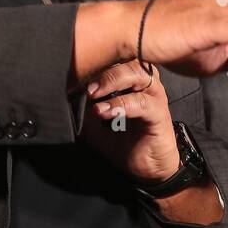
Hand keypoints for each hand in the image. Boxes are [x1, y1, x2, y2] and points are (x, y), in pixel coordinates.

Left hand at [78, 60, 179, 183]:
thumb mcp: (96, 126)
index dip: (97, 59)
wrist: (150, 170)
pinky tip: (105, 111)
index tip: (77, 69)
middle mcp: (145, 84)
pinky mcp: (160, 114)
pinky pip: (142, 102)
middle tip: (84, 82)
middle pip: (129, 58)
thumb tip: (66, 98)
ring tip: (93, 94)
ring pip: (138, 73)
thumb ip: (84, 110)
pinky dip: (121, 104)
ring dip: (113, 80)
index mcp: (132, 81)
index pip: (116, 57)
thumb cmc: (128, 145)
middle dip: (103, 66)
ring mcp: (155, 97)